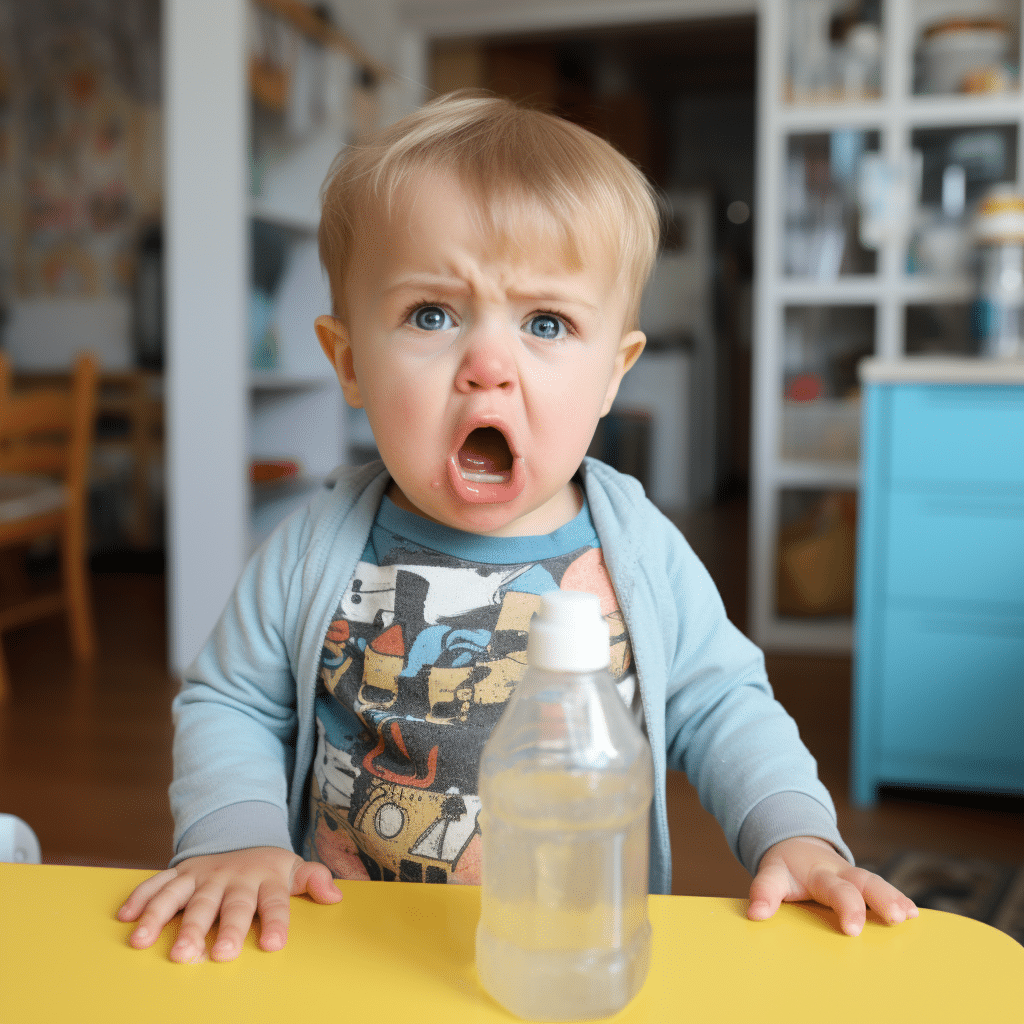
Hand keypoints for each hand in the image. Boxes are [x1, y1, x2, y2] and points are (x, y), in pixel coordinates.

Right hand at [116, 847, 341, 961]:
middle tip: (213, 955)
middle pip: (226, 905)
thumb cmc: (269, 869)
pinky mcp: (180, 873)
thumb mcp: (295, 869)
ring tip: (147, 943)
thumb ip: (314, 879)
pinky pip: (157, 884)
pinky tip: (125, 919)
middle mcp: (232, 878)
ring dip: (164, 919)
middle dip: (219, 929)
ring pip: (183, 897)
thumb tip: (336, 895)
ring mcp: (203, 875)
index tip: (274, 944)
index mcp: (265, 879)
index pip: (274, 902)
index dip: (276, 922)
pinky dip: (140, 899)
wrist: (241, 837)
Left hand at [747, 836, 917, 935]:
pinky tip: (914, 915)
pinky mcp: (865, 885)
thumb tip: (755, 914)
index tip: (852, 929)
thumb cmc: (786, 868)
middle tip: (893, 918)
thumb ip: (764, 892)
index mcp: (819, 873)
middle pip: (863, 882)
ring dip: (894, 898)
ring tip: (908, 916)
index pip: (832, 889)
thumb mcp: (772, 874)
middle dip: (878, 898)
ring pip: (877, 884)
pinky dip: (900, 900)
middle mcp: (841, 873)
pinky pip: (885, 890)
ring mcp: (856, 878)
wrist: (798, 846)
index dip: (843, 906)